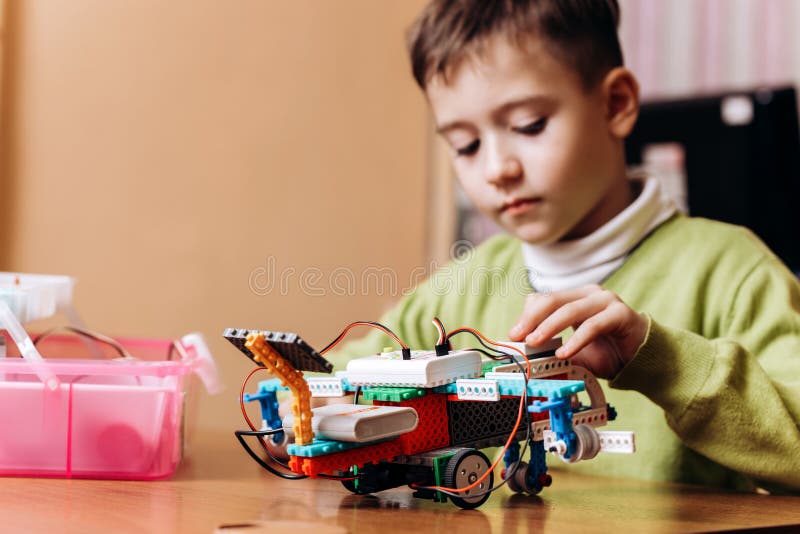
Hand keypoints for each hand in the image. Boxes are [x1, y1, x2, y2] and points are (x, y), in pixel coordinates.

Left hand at [509, 284, 647, 378]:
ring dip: (549, 327)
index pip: (543, 299)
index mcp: (574, 298)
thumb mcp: (571, 351)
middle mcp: (589, 294)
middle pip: (552, 300)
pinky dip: (576, 340)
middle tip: (519, 337)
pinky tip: (565, 353)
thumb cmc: (605, 353)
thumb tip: (522, 351)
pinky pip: (593, 325)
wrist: (640, 361)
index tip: (513, 335)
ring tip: (535, 343)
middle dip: (532, 319)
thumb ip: (551, 347)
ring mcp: (606, 301)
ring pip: (570, 310)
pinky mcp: (621, 314)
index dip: (526, 316)